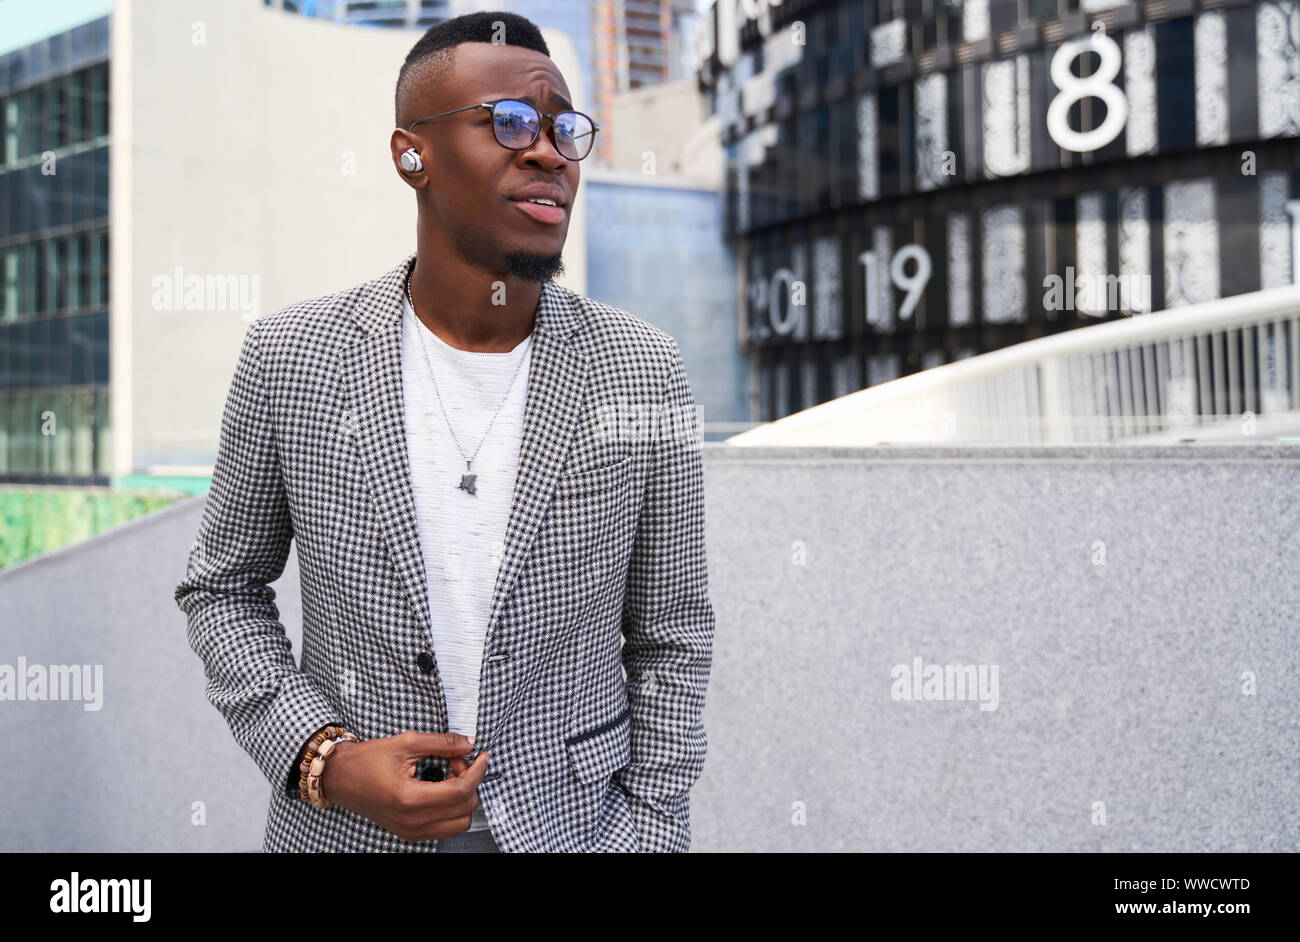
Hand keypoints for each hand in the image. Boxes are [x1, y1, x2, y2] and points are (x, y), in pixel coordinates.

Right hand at [321, 731, 488, 842]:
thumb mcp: (406, 742)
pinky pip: (444, 828)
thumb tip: (469, 743)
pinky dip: (451, 809)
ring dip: (462, 798)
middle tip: (456, 761)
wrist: (340, 777)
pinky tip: (440, 788)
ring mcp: (410, 831)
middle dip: (469, 781)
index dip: (478, 771)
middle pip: (465, 809)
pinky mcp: (408, 833)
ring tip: (448, 775)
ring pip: (459, 823)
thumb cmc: (367, 760)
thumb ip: (442, 743)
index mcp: (410, 798)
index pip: (461, 791)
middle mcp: (412, 821)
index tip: (482, 756)